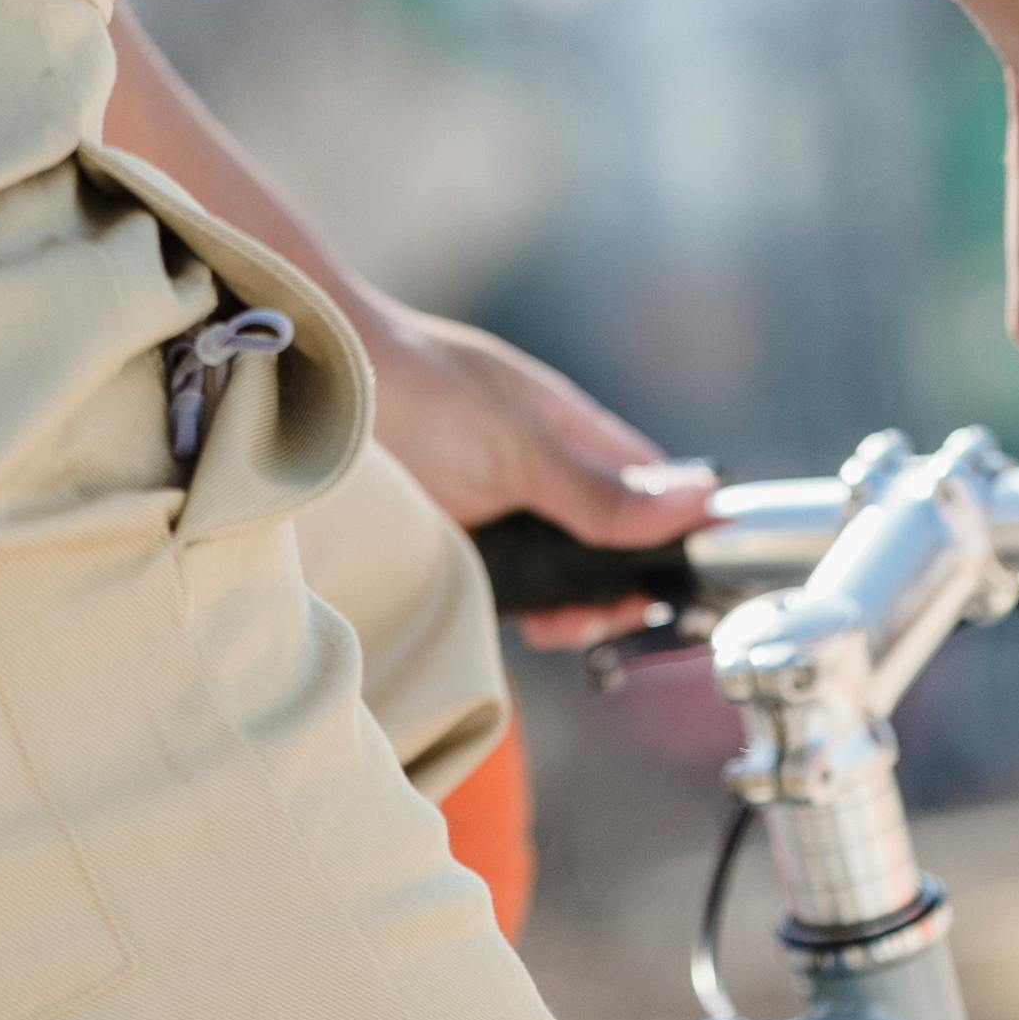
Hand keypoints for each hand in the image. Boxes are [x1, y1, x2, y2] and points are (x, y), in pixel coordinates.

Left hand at [356, 300, 713, 647]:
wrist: (318, 390)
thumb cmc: (422, 392)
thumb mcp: (518, 449)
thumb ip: (597, 489)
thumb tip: (700, 501)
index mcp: (571, 434)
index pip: (649, 491)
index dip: (671, 541)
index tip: (671, 591)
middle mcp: (542, 471)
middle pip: (607, 544)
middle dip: (613, 590)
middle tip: (595, 624)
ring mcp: (499, 506)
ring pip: (559, 570)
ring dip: (568, 606)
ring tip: (555, 630)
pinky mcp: (457, 539)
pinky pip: (507, 582)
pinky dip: (520, 607)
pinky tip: (517, 625)